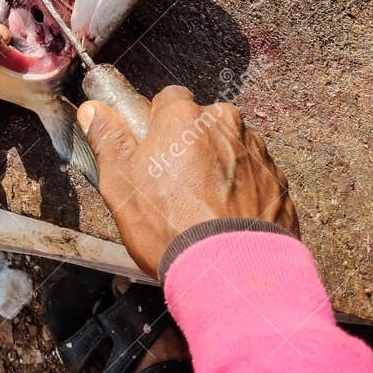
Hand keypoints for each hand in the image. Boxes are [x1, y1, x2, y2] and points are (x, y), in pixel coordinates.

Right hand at [79, 86, 295, 276]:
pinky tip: (226, 219)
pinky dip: (241, 191)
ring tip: (201, 210)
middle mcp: (226, 124)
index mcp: (185, 117)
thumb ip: (109, 141)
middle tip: (173, 187)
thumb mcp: (120, 185)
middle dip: (189, 147)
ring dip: (216, 168)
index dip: (156, 126)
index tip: (150, 151)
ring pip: (229, 150)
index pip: (169, 100)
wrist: (232, 271)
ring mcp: (256, 152)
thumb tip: (95, 113)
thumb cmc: (172, 227)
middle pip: (201, 125)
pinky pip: (253, 176)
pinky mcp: (277, 181)